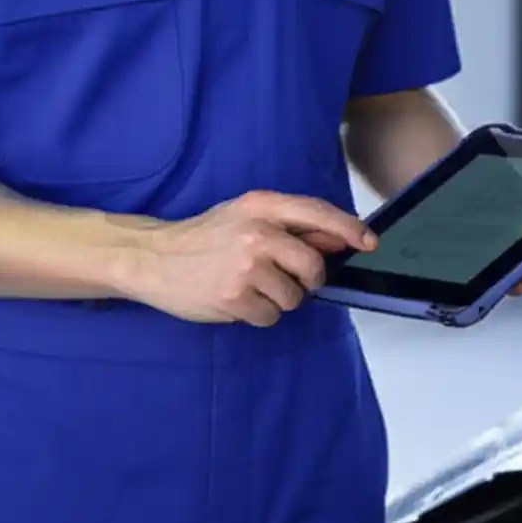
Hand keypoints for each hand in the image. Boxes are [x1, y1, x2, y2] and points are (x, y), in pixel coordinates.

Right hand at [125, 190, 375, 326]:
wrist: (152, 258)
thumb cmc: (207, 238)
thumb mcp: (248, 217)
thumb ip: (294, 226)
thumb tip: (339, 241)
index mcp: (262, 206)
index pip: (318, 213)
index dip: (349, 229)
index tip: (369, 242)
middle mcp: (256, 233)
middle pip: (312, 266)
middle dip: (307, 279)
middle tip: (282, 277)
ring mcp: (244, 267)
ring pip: (294, 297)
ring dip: (279, 299)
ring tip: (250, 286)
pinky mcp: (233, 298)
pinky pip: (271, 316)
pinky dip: (260, 314)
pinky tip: (238, 299)